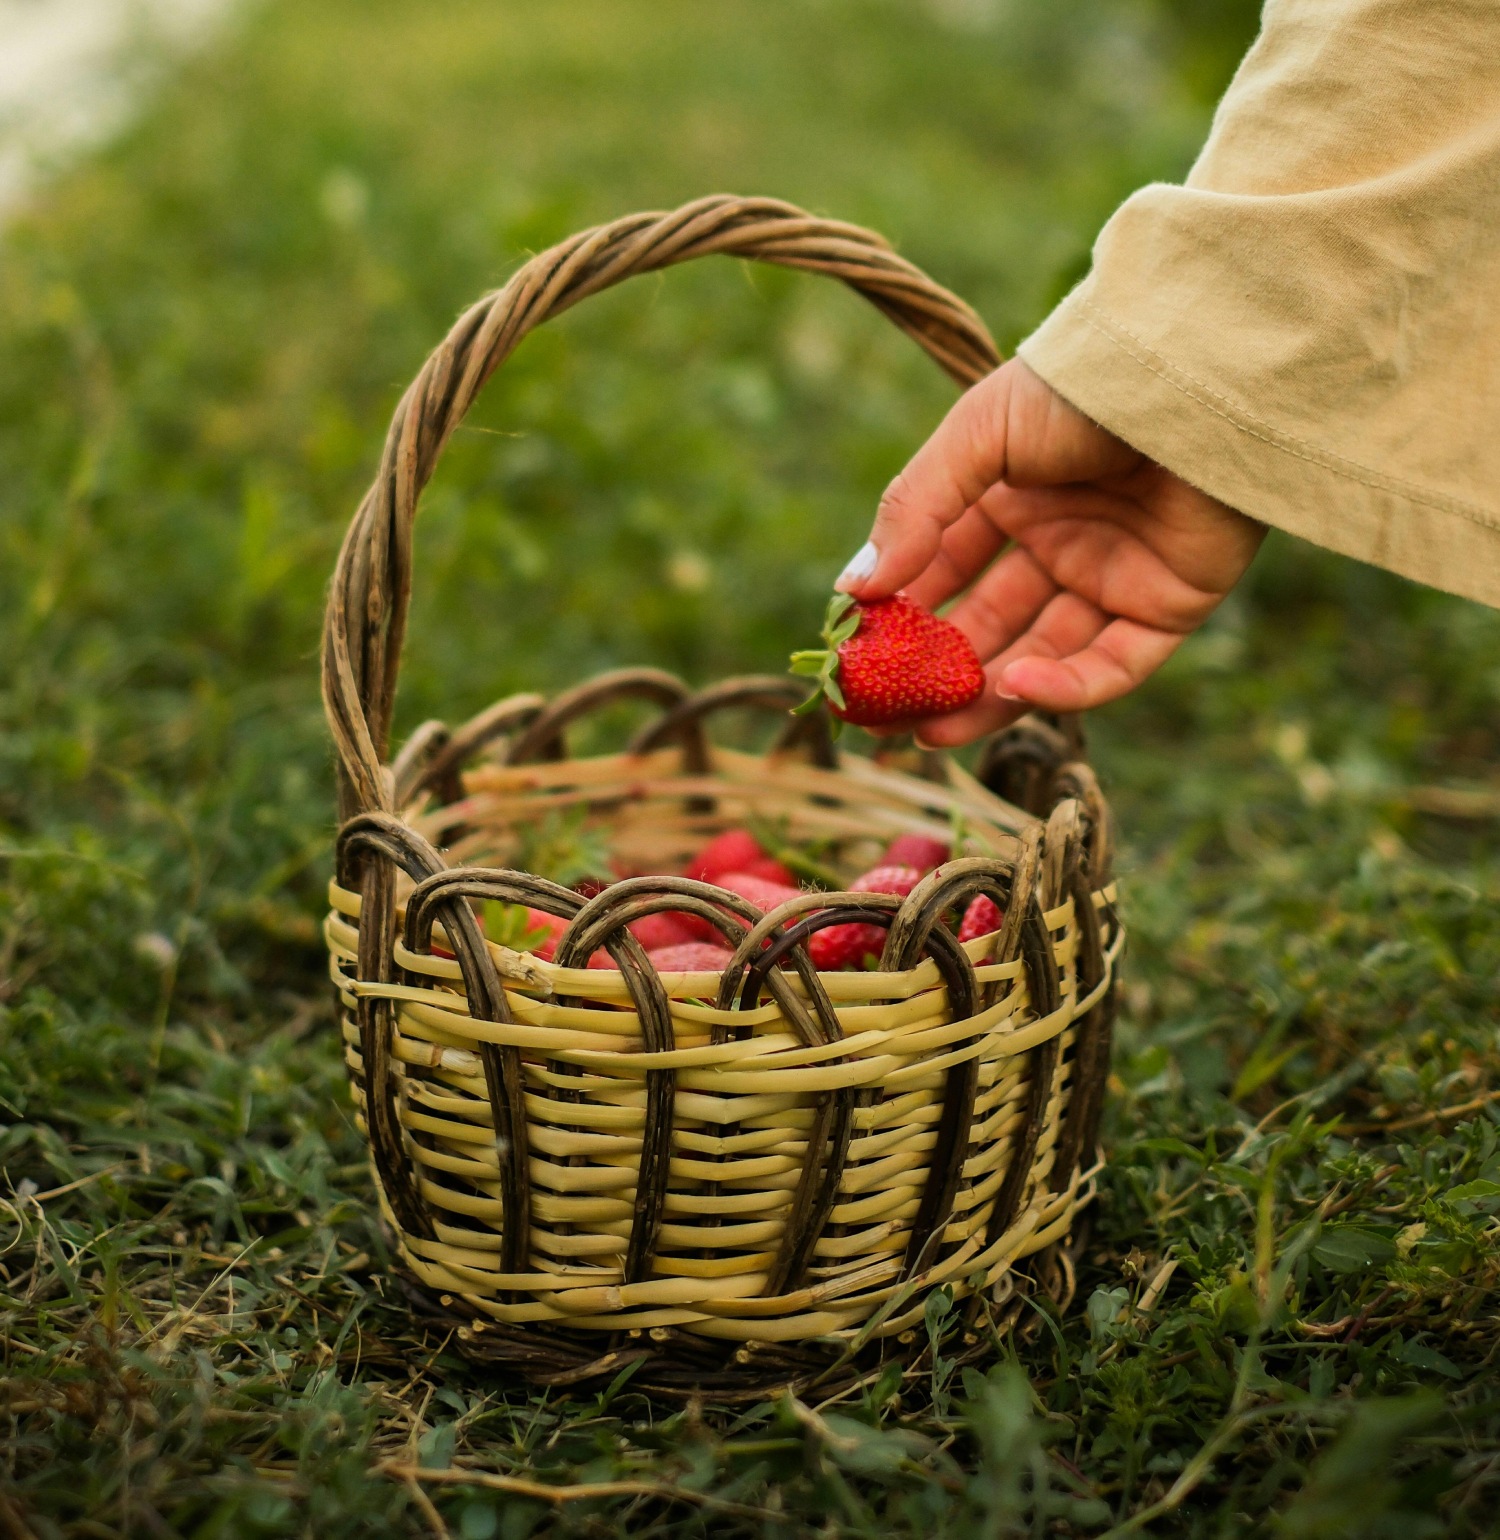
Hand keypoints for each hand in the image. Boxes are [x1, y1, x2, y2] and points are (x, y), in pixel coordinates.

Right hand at [836, 359, 1264, 745]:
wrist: (1192, 379)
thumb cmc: (1079, 392)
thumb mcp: (976, 437)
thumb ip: (915, 511)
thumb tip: (854, 590)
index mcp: (1009, 498)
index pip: (944, 573)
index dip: (902, 616)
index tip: (858, 660)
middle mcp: (1059, 542)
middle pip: (989, 627)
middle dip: (938, 675)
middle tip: (887, 720)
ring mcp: (1112, 578)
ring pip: (1043, 657)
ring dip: (988, 697)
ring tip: (932, 732)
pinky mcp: (1167, 608)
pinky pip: (1111, 664)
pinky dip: (1064, 685)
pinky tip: (1014, 686)